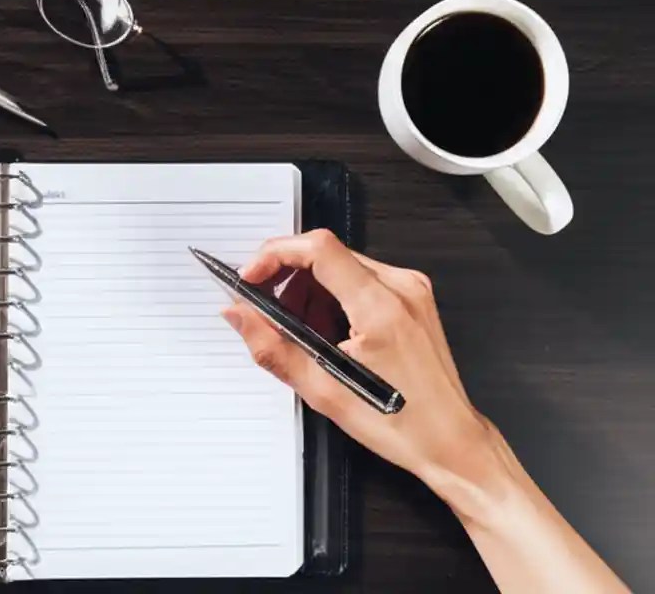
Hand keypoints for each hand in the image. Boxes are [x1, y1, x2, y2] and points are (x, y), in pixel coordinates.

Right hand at [223, 230, 629, 592]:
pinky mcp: (413, 298)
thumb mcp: (323, 391)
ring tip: (303, 333)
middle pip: (326, 254)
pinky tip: (328, 333)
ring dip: (309, 291)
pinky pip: (360, 279)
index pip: (319, 249)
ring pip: (340, 265)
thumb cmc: (402, 424)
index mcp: (381, 308)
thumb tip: (240, 315)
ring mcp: (411, 290)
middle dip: (287, 279)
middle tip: (269, 312)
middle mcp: (401, 289)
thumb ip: (272, 347)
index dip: (275, 254)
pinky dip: (332, 298)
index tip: (252, 276)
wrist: (451, 441)